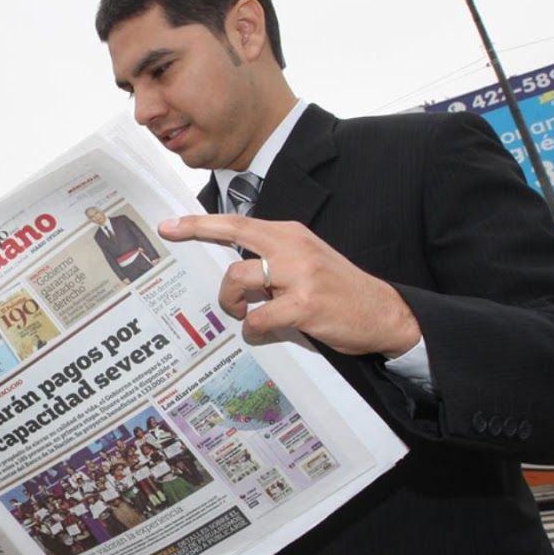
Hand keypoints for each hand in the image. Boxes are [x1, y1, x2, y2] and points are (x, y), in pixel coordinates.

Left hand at [158, 214, 420, 358]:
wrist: (384, 312)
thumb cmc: (337, 291)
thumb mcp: (305, 262)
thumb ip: (271, 260)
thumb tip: (230, 273)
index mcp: (290, 234)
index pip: (237, 223)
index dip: (200, 224)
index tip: (169, 225)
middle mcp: (293, 247)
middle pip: (234, 242)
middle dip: (212, 262)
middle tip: (211, 285)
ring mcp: (300, 274)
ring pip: (239, 278)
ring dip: (234, 303)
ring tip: (246, 315)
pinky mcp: (306, 304)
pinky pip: (259, 317)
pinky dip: (254, 328)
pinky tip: (264, 331)